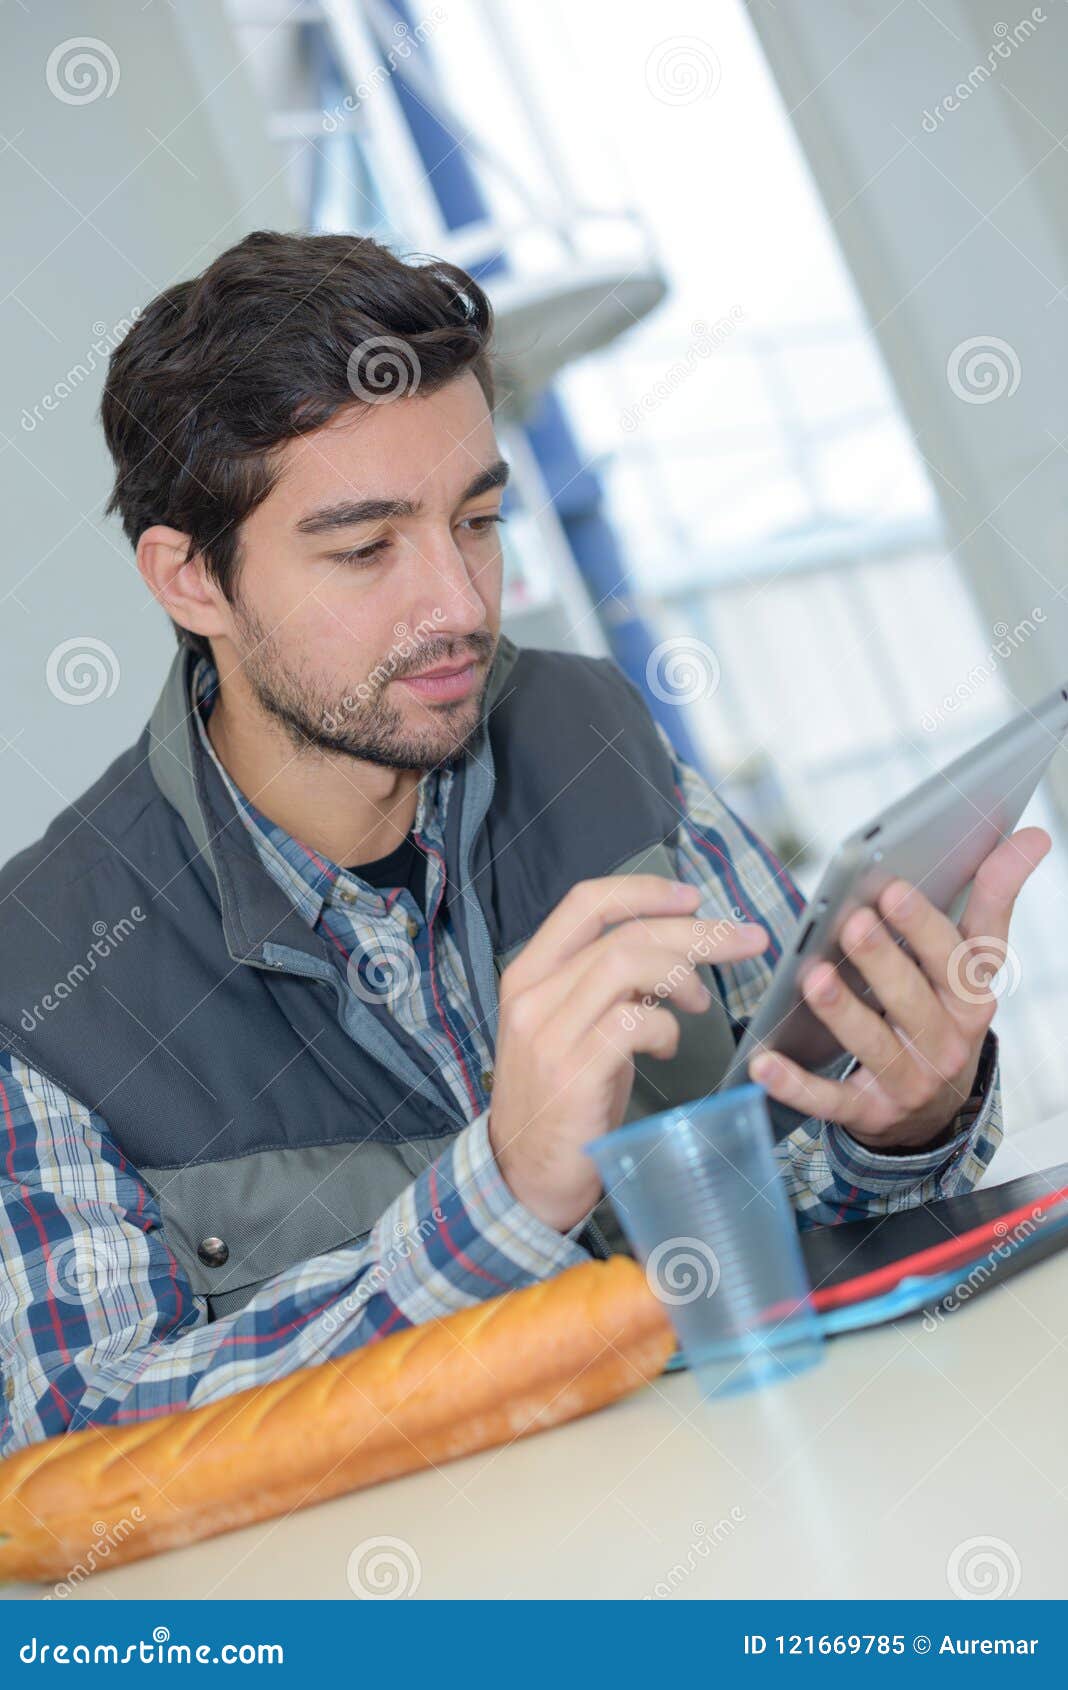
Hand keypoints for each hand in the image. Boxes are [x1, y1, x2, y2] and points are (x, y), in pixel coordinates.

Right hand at [488, 875, 768, 1230]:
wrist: (525, 1178)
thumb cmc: (563, 1101)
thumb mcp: (577, 1029)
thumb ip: (610, 987)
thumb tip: (673, 951)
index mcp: (528, 974)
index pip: (585, 903)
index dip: (644, 891)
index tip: (693, 897)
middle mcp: (531, 995)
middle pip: (623, 932)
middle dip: (695, 931)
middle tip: (745, 941)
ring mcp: (548, 1033)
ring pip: (627, 964)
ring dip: (684, 974)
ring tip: (702, 1003)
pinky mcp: (572, 1072)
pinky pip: (633, 1022)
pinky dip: (666, 1026)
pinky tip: (671, 1045)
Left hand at [748, 827, 1050, 1150]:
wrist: (932, 1109)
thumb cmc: (942, 1011)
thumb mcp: (970, 963)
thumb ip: (993, 898)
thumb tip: (1034, 834)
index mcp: (971, 998)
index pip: (958, 959)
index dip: (926, 925)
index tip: (895, 888)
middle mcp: (947, 1041)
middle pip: (914, 999)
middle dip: (883, 960)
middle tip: (852, 923)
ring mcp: (909, 1081)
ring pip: (874, 1045)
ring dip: (844, 1012)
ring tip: (813, 977)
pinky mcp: (869, 1113)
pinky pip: (830, 1100)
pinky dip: (796, 1085)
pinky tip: (764, 1063)